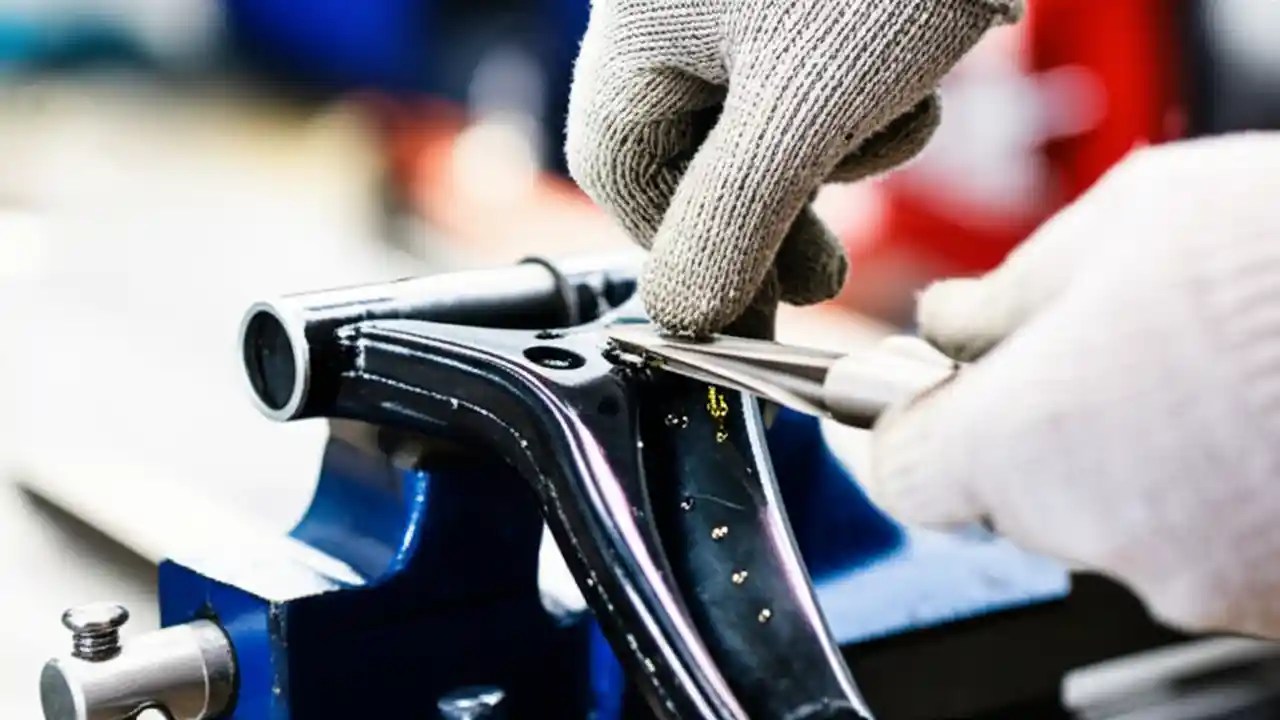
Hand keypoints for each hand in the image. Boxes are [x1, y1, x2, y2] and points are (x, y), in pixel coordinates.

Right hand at [566, 0, 1018, 336]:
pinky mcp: (811, 0)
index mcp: (641, 27)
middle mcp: (676, 9)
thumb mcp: (804, 110)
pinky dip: (864, 99)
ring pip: (764, 120)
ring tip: (897, 117)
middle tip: (821, 275)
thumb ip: (733, 220)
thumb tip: (686, 311)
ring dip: (833, 150)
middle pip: (694, 148)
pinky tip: (916, 71)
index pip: (621, 167)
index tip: (744, 306)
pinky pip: (815, 78)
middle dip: (770, 212)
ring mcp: (745, 3)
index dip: (681, 247)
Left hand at [867, 134, 1279, 637]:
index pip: (905, 473)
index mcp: (1028, 439)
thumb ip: (1007, 291)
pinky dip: (1220, 499)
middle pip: (1018, 498)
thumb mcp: (1126, 220)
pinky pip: (1207, 550)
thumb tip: (952, 327)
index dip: (918, 425)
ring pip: (1120, 523)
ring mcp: (1199, 582)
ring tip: (1222, 381)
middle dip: (1045, 431)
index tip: (937, 398)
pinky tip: (1263, 427)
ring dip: (1144, 463)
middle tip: (1119, 355)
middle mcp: (1102, 533)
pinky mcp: (1275, 606)